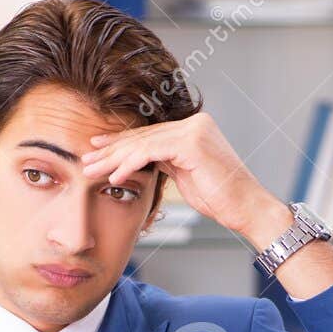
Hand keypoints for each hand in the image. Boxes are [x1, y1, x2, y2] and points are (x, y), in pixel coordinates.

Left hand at [80, 110, 290, 246]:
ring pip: (143, 143)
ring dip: (114, 159)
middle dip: (111, 151)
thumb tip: (142, 160)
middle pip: (143, 137)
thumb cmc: (220, 197)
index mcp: (193, 128)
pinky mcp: (192, 143)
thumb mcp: (185, 175)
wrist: (246, 208)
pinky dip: (130, 164)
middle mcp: (194, 123)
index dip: (120, 144)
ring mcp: (194, 130)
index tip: (96, 151)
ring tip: (92, 171)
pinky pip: (152, 152)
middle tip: (86, 160)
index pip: (149, 135)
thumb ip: (166, 161)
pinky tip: (114, 177)